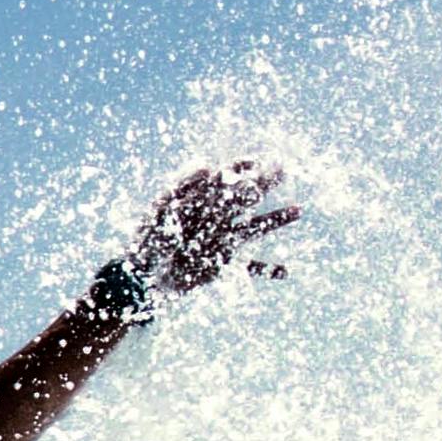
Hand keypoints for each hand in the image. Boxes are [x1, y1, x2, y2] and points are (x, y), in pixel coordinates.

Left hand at [132, 162, 298, 296]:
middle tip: (285, 169)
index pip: (225, 179)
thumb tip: (206, 164)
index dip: (241, 167)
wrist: (142, 280)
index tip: (257, 160)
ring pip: (255, 228)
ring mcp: (223, 242)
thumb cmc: (146, 242)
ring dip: (276, 219)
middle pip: (246, 198)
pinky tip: (286, 272)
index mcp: (201, 202)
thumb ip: (182, 188)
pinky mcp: (223, 265)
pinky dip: (268, 269)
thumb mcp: (161, 211)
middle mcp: (216, 219)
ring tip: (299, 210)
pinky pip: (249, 267)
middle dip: (265, 183)